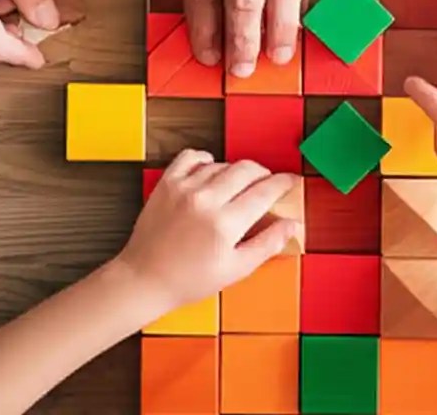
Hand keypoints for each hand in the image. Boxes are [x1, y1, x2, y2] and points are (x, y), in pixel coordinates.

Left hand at [115, 150, 299, 314]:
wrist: (144, 279)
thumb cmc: (190, 280)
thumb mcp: (236, 270)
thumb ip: (267, 244)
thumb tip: (292, 224)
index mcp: (225, 224)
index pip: (265, 191)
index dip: (284, 183)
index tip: (291, 181)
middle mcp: (206, 200)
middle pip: (247, 170)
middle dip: (264, 174)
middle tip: (268, 184)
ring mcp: (184, 188)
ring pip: (223, 164)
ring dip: (236, 172)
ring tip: (238, 187)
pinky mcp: (166, 184)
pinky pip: (191, 157)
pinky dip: (205, 160)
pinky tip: (210, 171)